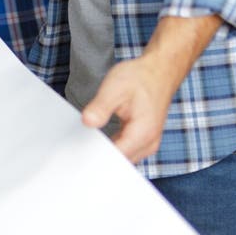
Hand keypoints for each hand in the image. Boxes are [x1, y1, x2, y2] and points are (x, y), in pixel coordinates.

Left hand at [81, 14, 221, 162]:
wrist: (159, 71)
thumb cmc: (140, 77)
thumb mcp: (115, 86)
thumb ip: (101, 106)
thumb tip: (87, 122)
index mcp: (142, 133)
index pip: (116, 158)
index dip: (96, 158)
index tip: (78, 154)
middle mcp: (148, 144)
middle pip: (119, 163)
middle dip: (99, 158)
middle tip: (77, 150)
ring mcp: (148, 144)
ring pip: (123, 160)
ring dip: (106, 154)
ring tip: (86, 146)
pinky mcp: (144, 141)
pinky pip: (126, 152)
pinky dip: (113, 149)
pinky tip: (98, 142)